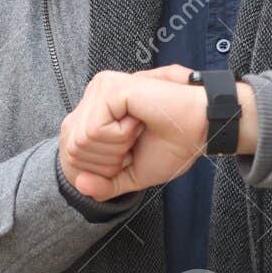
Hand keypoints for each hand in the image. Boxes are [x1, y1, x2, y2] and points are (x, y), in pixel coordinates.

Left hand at [59, 66, 208, 200]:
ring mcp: (100, 89)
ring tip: (138, 130)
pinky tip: (138, 122)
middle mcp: (94, 96)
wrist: (200, 127)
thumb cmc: (172, 144)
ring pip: (81, 141)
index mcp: (96, 112)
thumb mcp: (132, 174)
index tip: (130, 154)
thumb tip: (80, 184)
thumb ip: (105, 183)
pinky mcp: (109, 88)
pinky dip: (119, 137)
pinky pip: (94, 130)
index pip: (71, 151)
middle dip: (107, 160)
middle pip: (72, 149)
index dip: (101, 167)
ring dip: (116, 147)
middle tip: (135, 142)